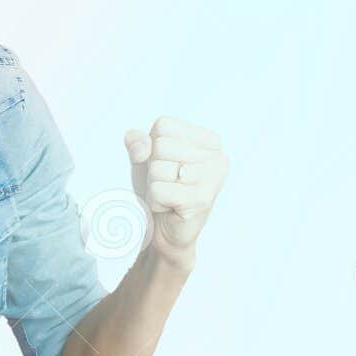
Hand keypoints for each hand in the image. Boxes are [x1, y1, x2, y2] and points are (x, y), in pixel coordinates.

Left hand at [124, 117, 227, 267]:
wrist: (164, 229)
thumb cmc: (159, 188)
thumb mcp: (144, 158)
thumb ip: (138, 142)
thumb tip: (144, 146)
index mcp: (208, 140)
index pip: (163, 126)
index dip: (153, 147)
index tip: (168, 165)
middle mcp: (217, 156)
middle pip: (161, 146)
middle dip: (154, 168)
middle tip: (169, 183)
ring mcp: (212, 178)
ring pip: (159, 168)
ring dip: (155, 186)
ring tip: (170, 195)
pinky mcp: (201, 199)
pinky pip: (159, 190)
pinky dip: (156, 200)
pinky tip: (170, 207)